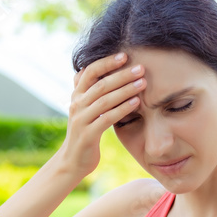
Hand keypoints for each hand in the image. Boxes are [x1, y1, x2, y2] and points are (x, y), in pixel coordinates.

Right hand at [58, 53, 145, 176]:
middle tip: (141, 68)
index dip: (106, 62)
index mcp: (77, 95)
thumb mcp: (86, 109)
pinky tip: (136, 103)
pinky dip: (122, 109)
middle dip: (122, 74)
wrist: (73, 161)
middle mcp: (76, 105)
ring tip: (143, 83)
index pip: (90, 71)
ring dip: (125, 90)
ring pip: (105, 100)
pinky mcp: (88, 135)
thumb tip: (107, 71)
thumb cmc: (86, 132)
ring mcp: (81, 120)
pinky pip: (107, 118)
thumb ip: (92, 92)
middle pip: (100, 84)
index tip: (125, 55)